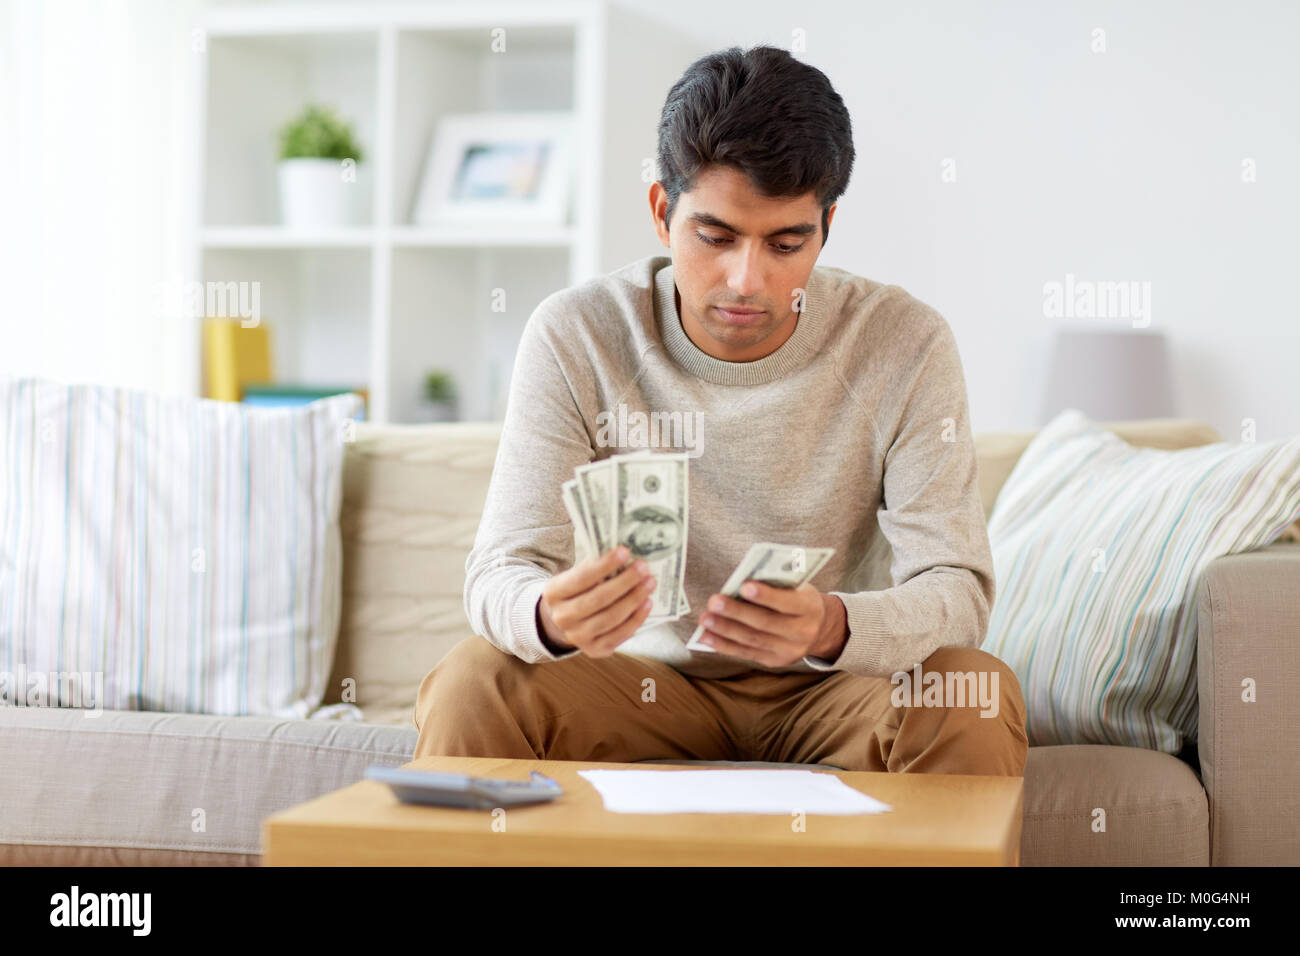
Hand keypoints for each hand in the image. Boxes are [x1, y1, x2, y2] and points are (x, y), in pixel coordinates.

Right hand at [538, 546, 657, 657]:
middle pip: (598, 599)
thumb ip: (594, 567)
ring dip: (634, 599)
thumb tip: (625, 555)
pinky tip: (647, 603)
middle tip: (643, 567)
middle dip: (625, 582)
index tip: (625, 551)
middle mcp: (562, 617)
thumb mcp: (575, 575)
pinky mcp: (594, 649)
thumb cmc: (577, 591)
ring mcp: (577, 637)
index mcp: (554, 593)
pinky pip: (619, 635)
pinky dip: (636, 619)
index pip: (581, 578)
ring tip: (649, 583)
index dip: (605, 565)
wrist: (564, 621)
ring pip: (610, 618)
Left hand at [696, 581, 843, 666]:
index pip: (787, 602)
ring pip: (753, 640)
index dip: (766, 596)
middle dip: (737, 613)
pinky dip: (723, 645)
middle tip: (714, 601)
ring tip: (705, 619)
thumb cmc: (797, 598)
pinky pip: (746, 653)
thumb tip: (738, 585)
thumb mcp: (795, 586)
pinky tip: (706, 637)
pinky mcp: (774, 662)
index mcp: (810, 608)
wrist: (818, 628)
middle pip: (765, 623)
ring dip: (725, 630)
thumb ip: (774, 585)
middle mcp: (802, 633)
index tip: (744, 586)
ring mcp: (789, 651)